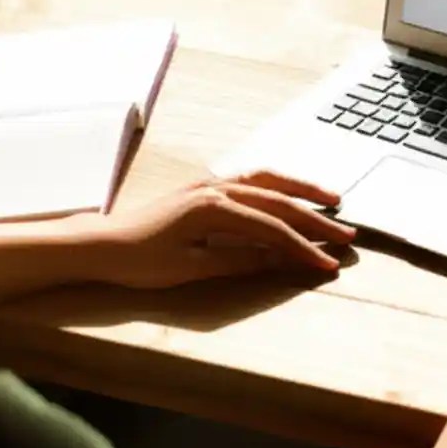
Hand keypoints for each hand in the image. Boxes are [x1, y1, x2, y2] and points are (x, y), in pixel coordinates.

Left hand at [76, 170, 354, 289]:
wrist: (99, 244)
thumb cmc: (139, 261)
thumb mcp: (191, 268)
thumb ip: (239, 259)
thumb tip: (280, 257)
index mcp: (214, 207)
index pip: (272, 229)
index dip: (303, 248)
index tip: (328, 265)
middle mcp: (217, 189)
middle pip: (278, 202)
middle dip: (316, 219)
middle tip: (347, 235)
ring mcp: (210, 184)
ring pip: (269, 181)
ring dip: (302, 190)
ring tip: (333, 199)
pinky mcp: (204, 189)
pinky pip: (252, 179)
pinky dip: (278, 184)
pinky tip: (289, 192)